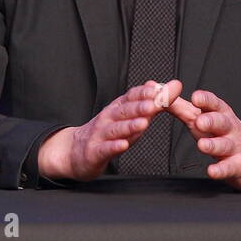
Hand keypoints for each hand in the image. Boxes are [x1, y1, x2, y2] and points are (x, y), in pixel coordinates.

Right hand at [38, 79, 181, 180]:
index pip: (131, 96)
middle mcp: (108, 118)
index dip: (145, 92)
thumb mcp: (129, 118)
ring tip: (143, 123)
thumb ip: (148, 104)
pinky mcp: (95, 152)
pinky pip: (105, 149)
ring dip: (129, 125)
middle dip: (140, 106)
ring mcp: (100, 134)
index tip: (159, 89)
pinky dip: (114, 147)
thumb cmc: (107, 133)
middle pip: (124, 110)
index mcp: (118, 108)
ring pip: (116, 128)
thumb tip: (163, 88)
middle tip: (155, 103)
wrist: (76, 151)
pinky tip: (122, 145)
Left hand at [168, 89, 240, 188]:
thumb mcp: (201, 117)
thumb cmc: (220, 133)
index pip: (214, 104)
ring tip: (202, 145)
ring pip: (225, 144)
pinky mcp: (238, 165)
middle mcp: (230, 128)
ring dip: (214, 145)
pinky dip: (221, 170)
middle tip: (199, 121)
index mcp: (220, 113)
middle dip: (211, 121)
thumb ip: (179, 106)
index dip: (206, 100)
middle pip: (222, 122)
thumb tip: (157, 92)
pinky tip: (212, 171)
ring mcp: (235, 147)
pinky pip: (229, 167)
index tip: (195, 97)